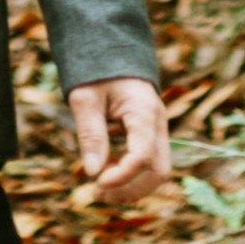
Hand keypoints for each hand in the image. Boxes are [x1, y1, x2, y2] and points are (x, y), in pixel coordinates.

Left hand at [67, 73, 171, 201]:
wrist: (111, 49)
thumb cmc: (96, 71)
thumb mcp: (85, 98)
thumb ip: (90, 133)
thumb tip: (92, 173)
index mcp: (144, 111)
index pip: (142, 156)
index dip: (121, 176)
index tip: (95, 183)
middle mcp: (158, 122)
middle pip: (159, 170)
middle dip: (131, 189)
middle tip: (98, 194)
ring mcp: (158, 129)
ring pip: (158, 170)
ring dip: (132, 186)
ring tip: (99, 190)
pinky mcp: (150, 133)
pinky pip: (149, 162)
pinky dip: (131, 175)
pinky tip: (106, 175)